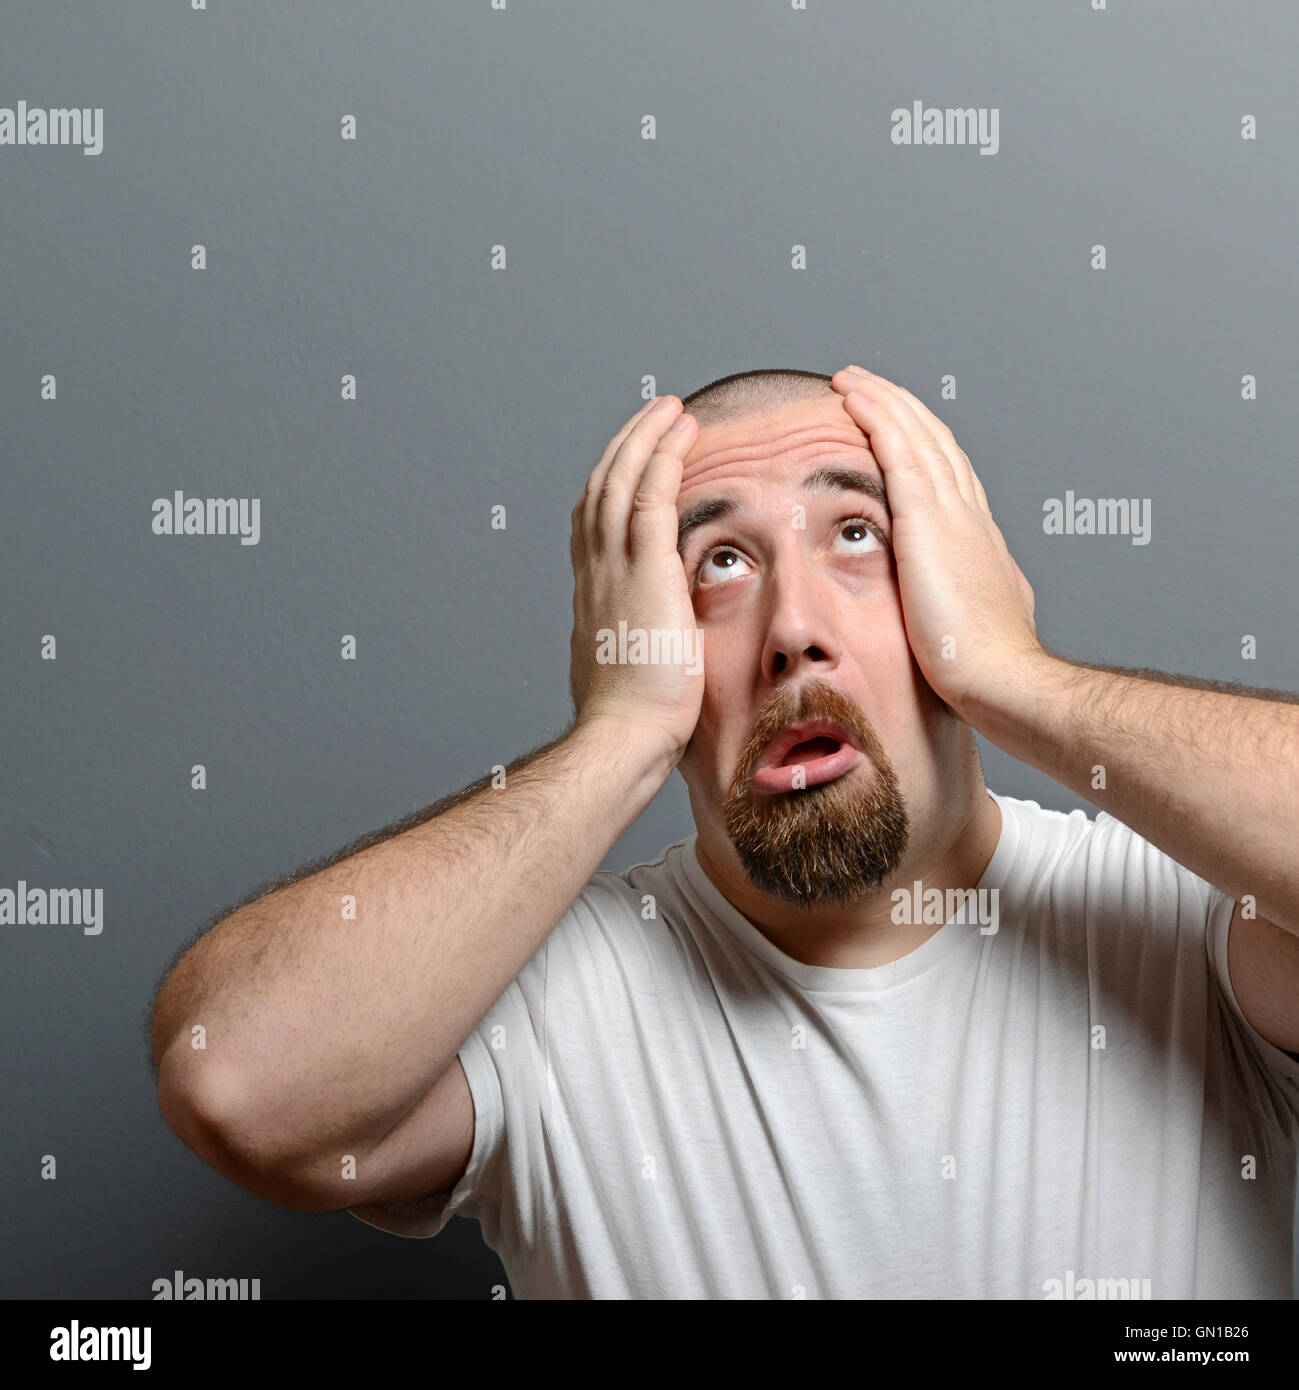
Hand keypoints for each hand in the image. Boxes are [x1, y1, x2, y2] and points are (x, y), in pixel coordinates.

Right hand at [569, 395, 703, 763]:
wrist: (624, 737)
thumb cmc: (635, 726)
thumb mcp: (630, 675)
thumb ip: (640, 648)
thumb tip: (657, 647)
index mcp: (593, 599)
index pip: (594, 527)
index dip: (611, 489)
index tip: (631, 468)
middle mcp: (594, 575)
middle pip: (600, 490)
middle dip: (625, 450)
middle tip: (651, 420)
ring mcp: (614, 568)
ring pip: (620, 480)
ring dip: (645, 438)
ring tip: (669, 410)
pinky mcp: (644, 568)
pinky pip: (650, 492)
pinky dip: (663, 454)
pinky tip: (683, 430)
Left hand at [831, 365, 1042, 718]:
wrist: (1002, 680)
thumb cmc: (984, 674)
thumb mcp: (971, 629)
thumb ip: (958, 609)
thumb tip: (949, 613)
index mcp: (979, 543)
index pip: (950, 478)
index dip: (924, 447)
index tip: (900, 429)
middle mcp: (971, 518)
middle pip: (936, 444)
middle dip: (902, 411)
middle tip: (869, 387)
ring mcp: (953, 515)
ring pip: (916, 436)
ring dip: (882, 401)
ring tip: (851, 380)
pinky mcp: (929, 521)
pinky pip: (899, 451)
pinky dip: (877, 416)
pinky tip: (852, 397)